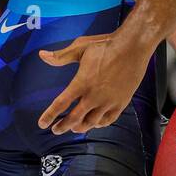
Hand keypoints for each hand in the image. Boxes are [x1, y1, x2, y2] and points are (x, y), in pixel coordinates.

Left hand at [38, 30, 154, 133]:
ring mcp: (109, 101)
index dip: (49, 115)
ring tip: (74, 128)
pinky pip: (108, 120)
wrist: (133, 46)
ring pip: (91, 122)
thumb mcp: (81, 47)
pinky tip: (95, 123)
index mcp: (82, 82)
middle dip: (63, 126)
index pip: (61, 104)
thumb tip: (42, 55)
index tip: (42, 124)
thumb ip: (61, 56)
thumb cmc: (106, 45)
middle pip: (74, 118)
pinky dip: (99, 124)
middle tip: (56, 130)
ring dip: (80, 127)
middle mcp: (94, 95)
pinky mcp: (121, 102)